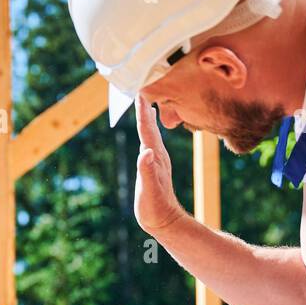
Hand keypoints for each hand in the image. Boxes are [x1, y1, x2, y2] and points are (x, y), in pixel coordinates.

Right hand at [134, 95, 186, 234]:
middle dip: (145, 105)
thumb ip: (147, 172)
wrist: (165, 221)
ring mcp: (156, 158)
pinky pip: (149, 140)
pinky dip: (146, 128)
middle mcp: (156, 153)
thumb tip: (146, 152)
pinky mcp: (153, 164)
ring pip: (150, 130)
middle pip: (149, 124)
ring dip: (146, 114)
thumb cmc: (155, 208)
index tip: (140, 90)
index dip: (142, 109)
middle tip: (141, 83)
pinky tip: (145, 126)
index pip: (146, 128)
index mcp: (154, 155)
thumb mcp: (149, 191)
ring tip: (144, 99)